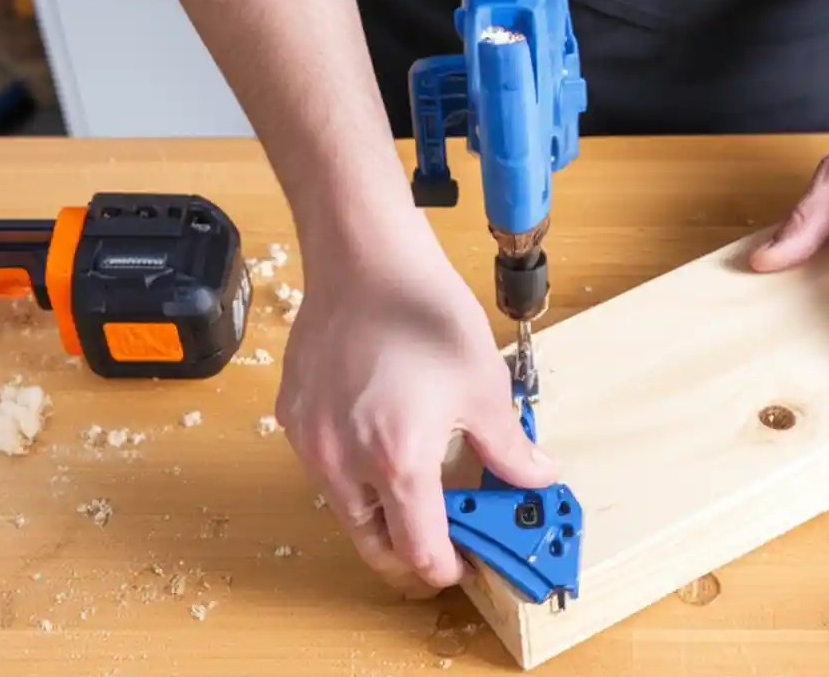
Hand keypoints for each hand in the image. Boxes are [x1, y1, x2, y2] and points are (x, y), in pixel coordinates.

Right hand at [275, 241, 557, 592]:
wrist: (365, 259)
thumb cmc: (424, 312)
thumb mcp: (485, 386)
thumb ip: (510, 449)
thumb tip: (535, 476)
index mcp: (398, 462)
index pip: (418, 553)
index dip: (446, 570)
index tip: (465, 563)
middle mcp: (343, 462)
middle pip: (374, 545)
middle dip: (410, 555)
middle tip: (443, 542)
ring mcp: (311, 441)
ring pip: (346, 510)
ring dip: (383, 515)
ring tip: (420, 488)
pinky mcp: (293, 417)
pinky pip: (324, 468)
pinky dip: (354, 475)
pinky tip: (384, 443)